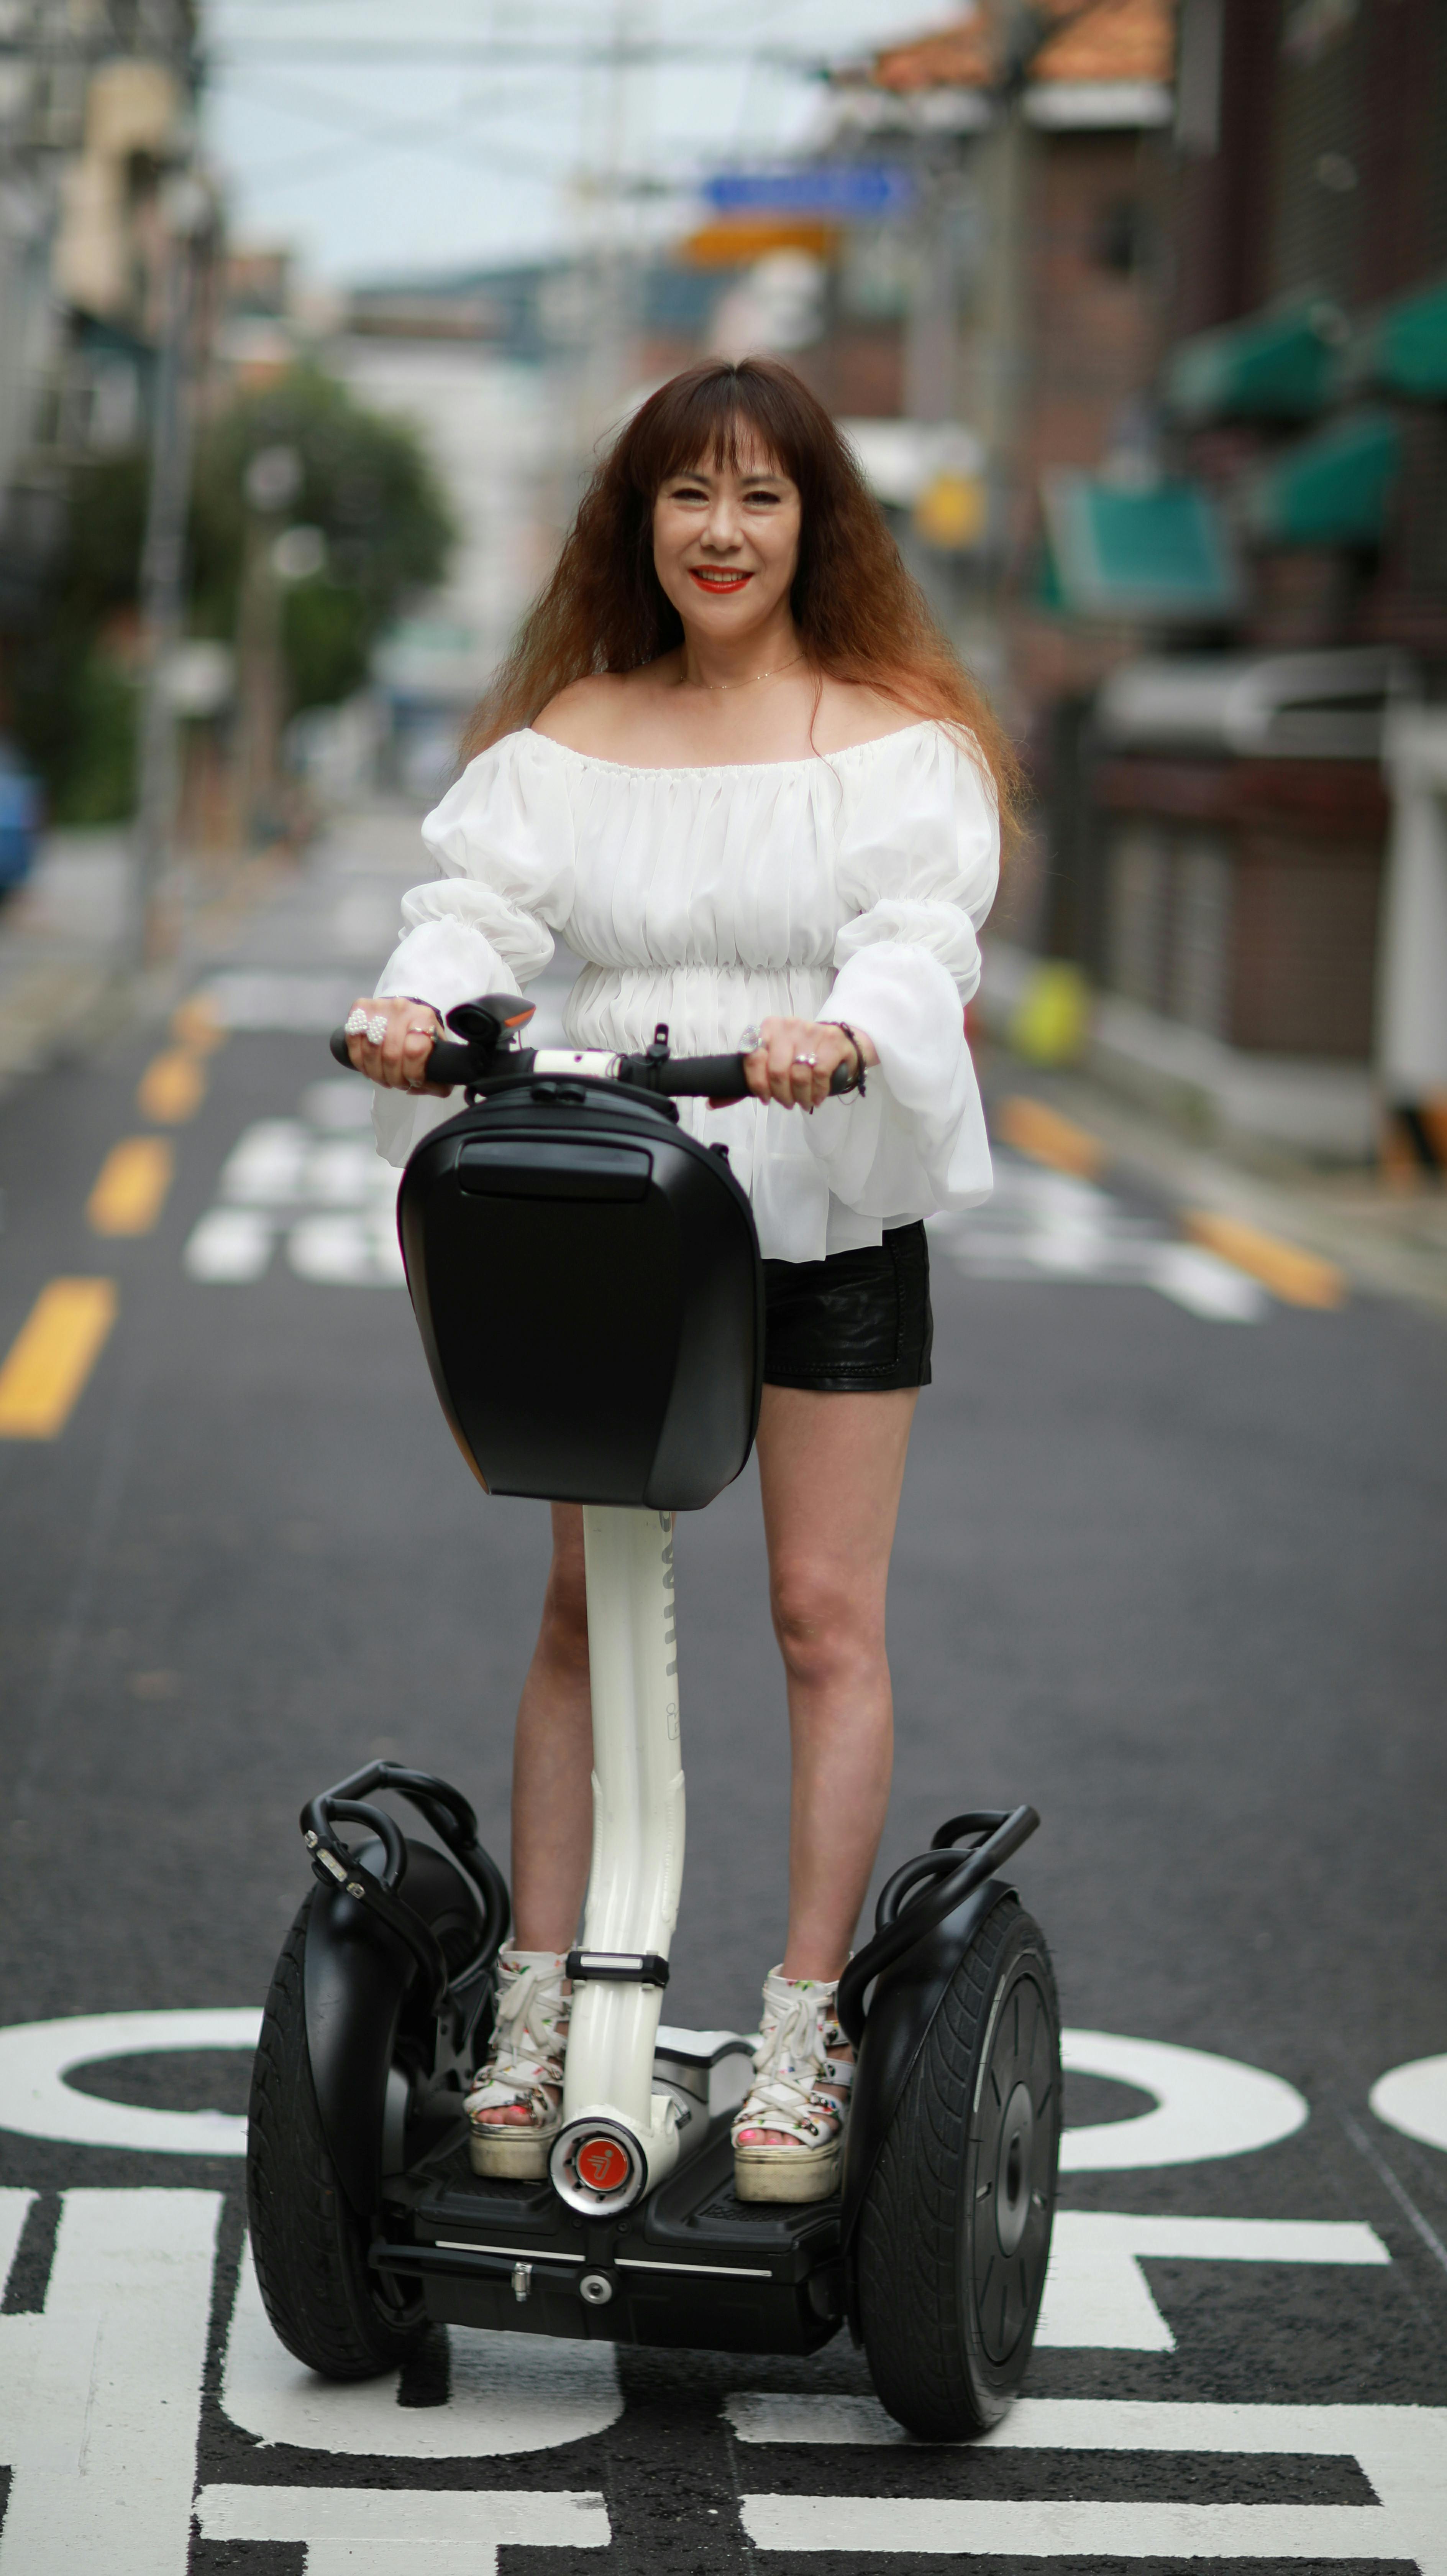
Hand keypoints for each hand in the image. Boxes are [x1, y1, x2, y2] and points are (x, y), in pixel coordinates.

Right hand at [344, 996, 451, 1093]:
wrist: (406, 1013)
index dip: (412, 1073)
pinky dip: (360, 1061)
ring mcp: (378, 1006)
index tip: (413, 1081)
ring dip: (376, 1073)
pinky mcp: (360, 1008)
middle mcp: (401, 1008)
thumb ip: (437, 1077)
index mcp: (424, 1017)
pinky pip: (353, 1041)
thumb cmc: (422, 1036)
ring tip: (384, 1078)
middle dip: (393, 1078)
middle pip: (391, 1055)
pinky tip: (369, 1068)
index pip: (414, 1051)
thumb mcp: (437, 1053)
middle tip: (398, 1083)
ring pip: (370, 1051)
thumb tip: (416, 1088)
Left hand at [742, 1017, 876, 1111]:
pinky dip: (818, 1091)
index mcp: (769, 1028)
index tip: (766, 1098)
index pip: (754, 1058)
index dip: (758, 1084)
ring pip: (799, 1074)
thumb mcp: (776, 1058)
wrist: (837, 1043)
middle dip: (782, 1094)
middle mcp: (788, 1026)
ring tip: (803, 1102)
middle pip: (777, 1070)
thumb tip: (726, 1100)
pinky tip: (817, 1098)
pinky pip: (820, 1073)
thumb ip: (757, 1072)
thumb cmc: (801, 1054)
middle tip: (788, 1103)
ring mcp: (811, 1030)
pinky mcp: (832, 1039)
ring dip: (801, 1096)